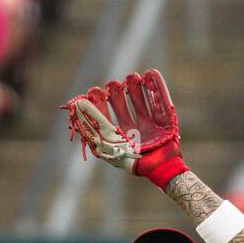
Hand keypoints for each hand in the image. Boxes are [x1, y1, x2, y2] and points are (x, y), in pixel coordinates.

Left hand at [65, 69, 187, 189]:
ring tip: (131, 76)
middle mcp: (133, 131)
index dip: (99, 103)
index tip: (94, 91)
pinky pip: (160, 102)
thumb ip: (94, 121)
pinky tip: (150, 73)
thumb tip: (78, 103)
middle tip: (113, 84)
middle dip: (117, 95)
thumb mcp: (107, 140)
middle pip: (122, 108)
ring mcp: (149, 125)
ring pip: (140, 102)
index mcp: (118, 138)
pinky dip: (157, 87)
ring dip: (135, 88)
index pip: (105, 117)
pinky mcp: (165, 121)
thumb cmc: (132, 159)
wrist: (159, 168)